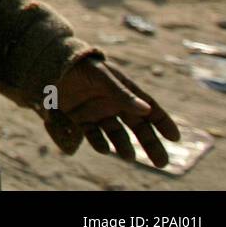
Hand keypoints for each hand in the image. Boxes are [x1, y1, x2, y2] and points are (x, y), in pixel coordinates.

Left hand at [41, 58, 180, 165]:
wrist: (50, 64)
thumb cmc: (81, 66)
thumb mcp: (103, 77)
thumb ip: (123, 94)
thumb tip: (147, 110)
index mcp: (124, 90)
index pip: (149, 107)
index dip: (162, 122)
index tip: (175, 138)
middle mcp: (113, 103)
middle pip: (137, 127)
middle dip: (150, 144)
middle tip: (161, 163)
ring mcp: (97, 112)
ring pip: (117, 134)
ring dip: (123, 146)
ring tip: (128, 156)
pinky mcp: (80, 118)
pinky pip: (94, 134)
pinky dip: (99, 143)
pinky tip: (104, 149)